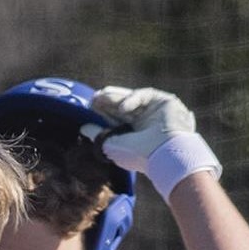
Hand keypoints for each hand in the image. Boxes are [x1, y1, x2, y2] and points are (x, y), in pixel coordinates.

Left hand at [89, 85, 220, 195]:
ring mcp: (156, 112)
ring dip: (116, 97)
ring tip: (100, 97)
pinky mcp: (166, 102)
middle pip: (124, 107)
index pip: (117, 118)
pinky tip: (122, 107)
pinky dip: (133, 99)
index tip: (90, 107)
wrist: (165, 154)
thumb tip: (83, 128)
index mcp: (135, 134)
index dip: (103, 112)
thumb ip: (96, 134)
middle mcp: (146, 122)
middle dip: (107, 102)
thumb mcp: (110, 144)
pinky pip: (146, 95)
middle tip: (93, 98)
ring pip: (133, 99)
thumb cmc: (138, 154)